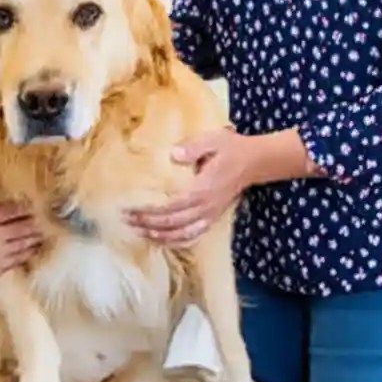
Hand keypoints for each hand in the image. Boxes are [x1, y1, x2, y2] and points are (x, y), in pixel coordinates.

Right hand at [0, 165, 42, 291]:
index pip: (12, 211)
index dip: (26, 206)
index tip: (36, 201)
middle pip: (24, 229)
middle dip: (37, 222)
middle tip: (50, 216)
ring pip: (25, 247)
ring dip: (36, 238)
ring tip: (46, 231)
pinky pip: (18, 262)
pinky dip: (28, 254)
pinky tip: (33, 249)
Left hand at [126, 127, 318, 247]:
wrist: (255, 161)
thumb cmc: (231, 148)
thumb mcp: (213, 140)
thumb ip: (193, 147)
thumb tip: (173, 154)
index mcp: (203, 189)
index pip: (172, 205)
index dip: (150, 210)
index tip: (130, 208)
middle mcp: (206, 206)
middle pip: (172, 222)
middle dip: (147, 224)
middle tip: (126, 220)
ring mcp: (210, 214)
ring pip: (182, 234)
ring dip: (159, 236)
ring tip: (138, 232)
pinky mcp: (212, 217)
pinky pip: (193, 236)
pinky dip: (176, 241)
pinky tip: (161, 240)